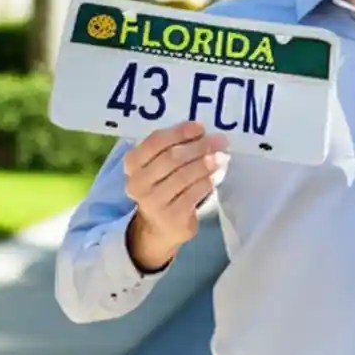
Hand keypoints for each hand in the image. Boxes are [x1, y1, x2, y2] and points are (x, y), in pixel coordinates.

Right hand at [123, 121, 227, 270]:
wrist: (158, 227)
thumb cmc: (162, 186)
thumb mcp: (158, 166)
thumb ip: (173, 147)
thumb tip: (201, 132)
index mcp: (133, 163)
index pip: (155, 142)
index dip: (179, 133)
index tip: (200, 127)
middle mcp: (138, 183)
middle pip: (171, 158)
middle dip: (198, 147)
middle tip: (219, 140)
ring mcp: (153, 202)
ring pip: (183, 176)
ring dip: (205, 164)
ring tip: (221, 156)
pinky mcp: (171, 217)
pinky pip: (193, 194)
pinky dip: (207, 182)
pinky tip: (217, 175)